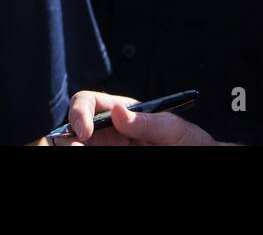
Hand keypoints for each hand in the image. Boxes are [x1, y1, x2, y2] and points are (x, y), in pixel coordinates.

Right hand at [62, 91, 218, 145]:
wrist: (194, 156)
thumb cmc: (187, 141)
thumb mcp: (174, 129)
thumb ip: (149, 121)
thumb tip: (119, 112)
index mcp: (120, 112)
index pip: (88, 102)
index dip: (79, 112)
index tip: (85, 131)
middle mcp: (107, 131)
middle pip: (73, 128)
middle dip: (68, 136)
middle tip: (77, 149)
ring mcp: (105, 148)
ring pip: (75, 146)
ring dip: (71, 148)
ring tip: (79, 153)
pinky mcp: (107, 160)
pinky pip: (88, 158)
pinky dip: (82, 157)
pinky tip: (88, 157)